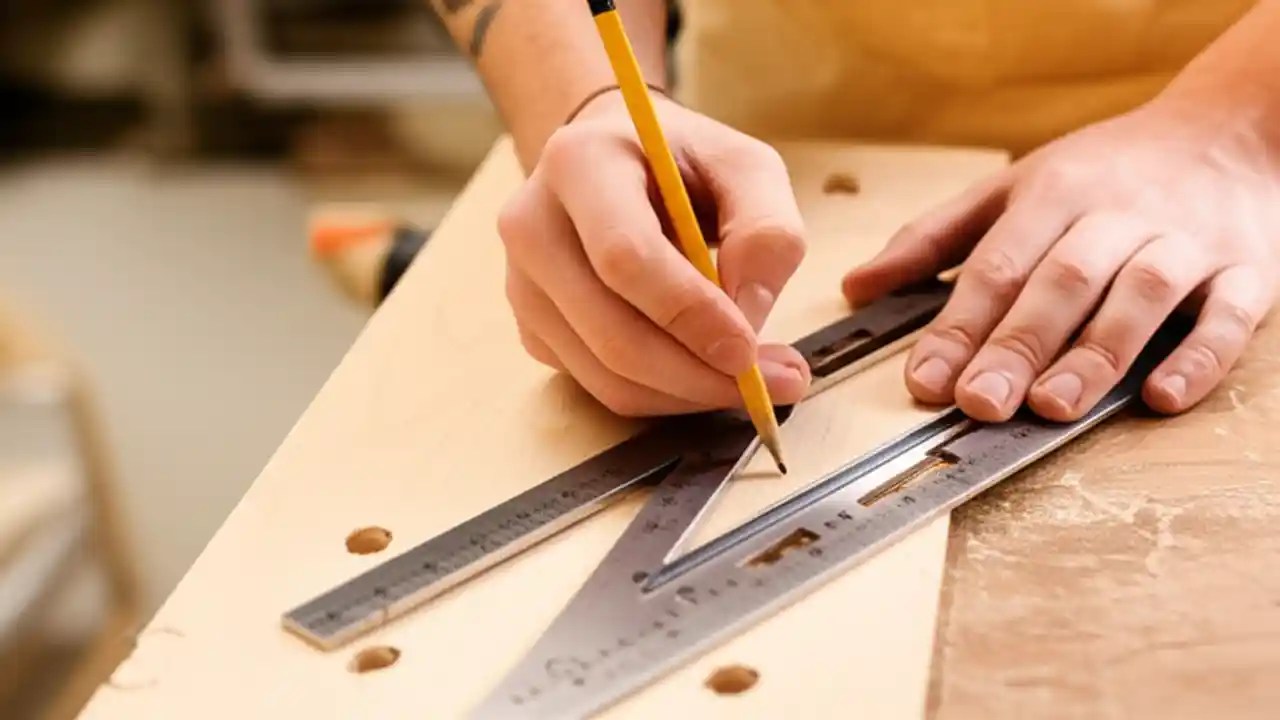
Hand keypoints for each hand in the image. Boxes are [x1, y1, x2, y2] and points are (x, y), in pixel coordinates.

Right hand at [499, 91, 811, 415]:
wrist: (615, 163)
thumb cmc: (683, 164)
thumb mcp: (745, 168)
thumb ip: (766, 229)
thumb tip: (748, 314)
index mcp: (580, 163)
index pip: (625, 257)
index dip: (689, 313)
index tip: (749, 350)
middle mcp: (533, 226)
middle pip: (613, 333)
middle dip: (698, 374)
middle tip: (770, 384)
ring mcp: (523, 285)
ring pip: (607, 376)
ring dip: (688, 393)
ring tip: (750, 379)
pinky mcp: (531, 329)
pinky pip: (600, 387)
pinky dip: (663, 394)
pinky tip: (701, 367)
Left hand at [843, 97, 1279, 421]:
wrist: (1225, 130)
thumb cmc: (1101, 172)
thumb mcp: (1011, 188)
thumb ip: (934, 238)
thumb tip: (857, 285)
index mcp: (1055, 193)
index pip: (998, 265)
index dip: (958, 326)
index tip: (925, 380)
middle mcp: (1119, 214)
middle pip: (1063, 281)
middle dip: (1018, 345)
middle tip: (978, 404)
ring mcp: (1188, 242)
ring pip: (1143, 296)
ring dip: (1097, 353)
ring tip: (1052, 406)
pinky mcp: (1249, 269)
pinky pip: (1232, 314)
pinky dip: (1200, 355)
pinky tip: (1162, 396)